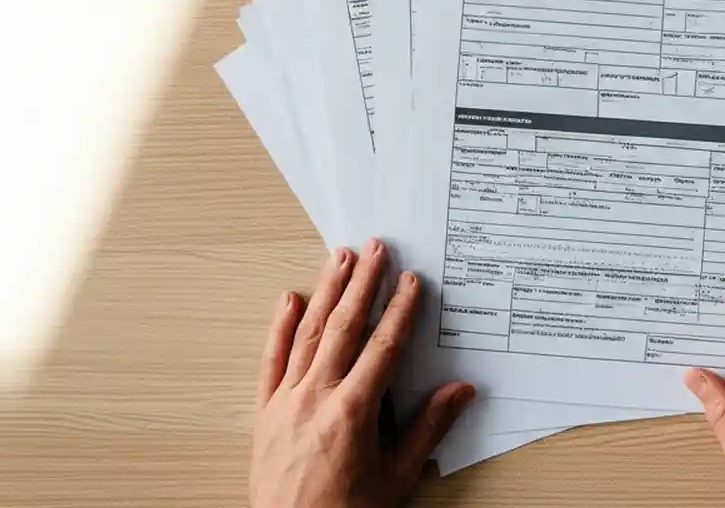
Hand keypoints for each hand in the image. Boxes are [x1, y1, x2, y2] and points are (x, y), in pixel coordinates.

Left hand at [249, 239, 474, 507]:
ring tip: (339, 258)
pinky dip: (280, 328)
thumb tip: (459, 391)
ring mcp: (287, 401)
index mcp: (353, 411)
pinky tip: (289, 300)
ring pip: (308, 333)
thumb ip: (428, 428)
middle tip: (376, 249)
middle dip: (363, 284)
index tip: (412, 281)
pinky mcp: (266, 411)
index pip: (383, 347)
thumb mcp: (397, 476)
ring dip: (326, 291)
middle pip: (344, 327)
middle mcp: (317, 397)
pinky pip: (272, 360)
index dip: (400, 310)